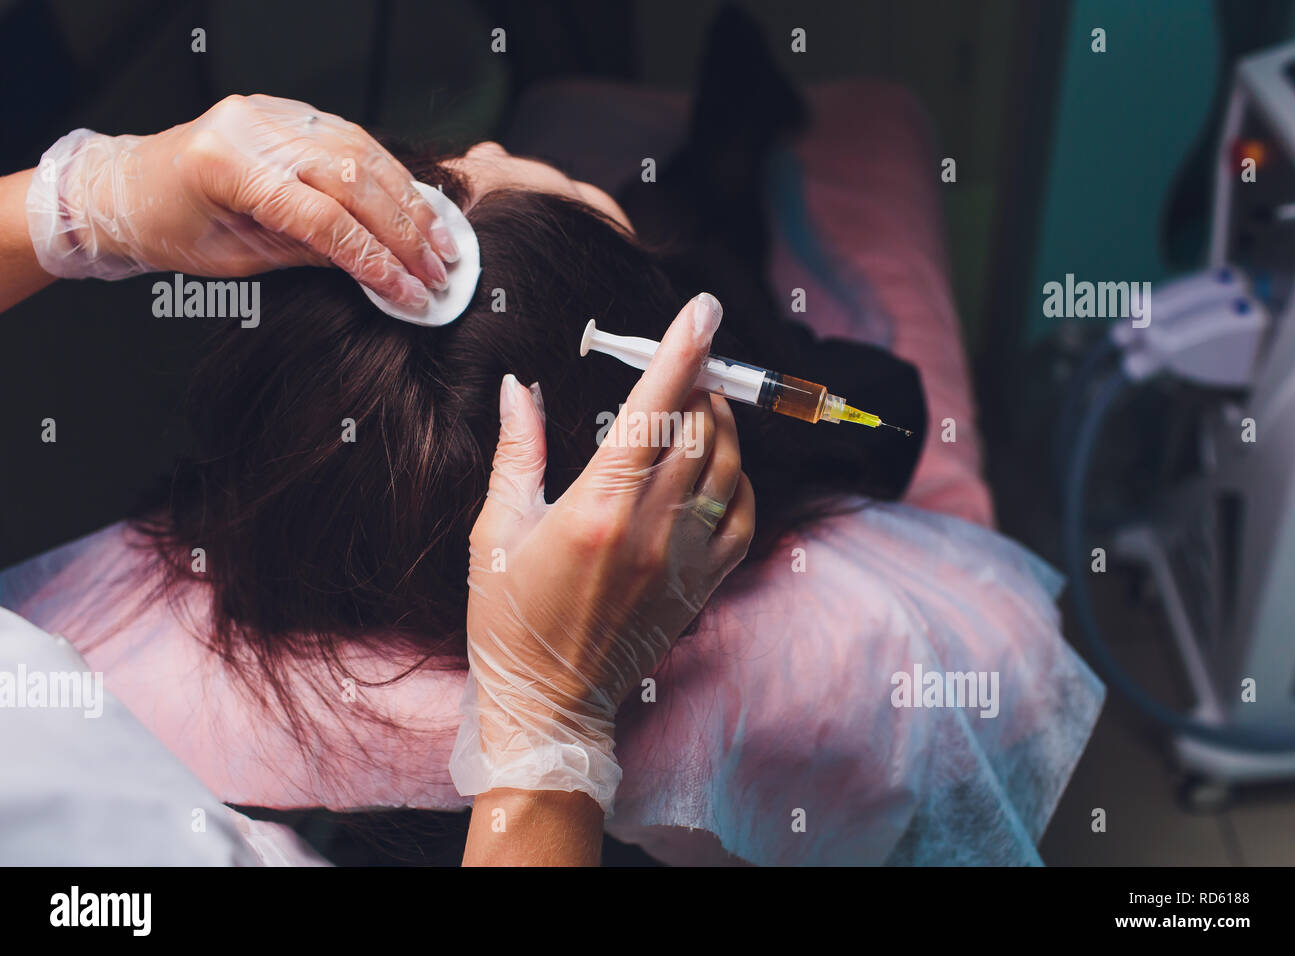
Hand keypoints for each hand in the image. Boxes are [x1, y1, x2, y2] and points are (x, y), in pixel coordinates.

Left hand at [25, 94, 455, 307]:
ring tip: (441, 242)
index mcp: (226, 168)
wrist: (128, 186)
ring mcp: (271, 111)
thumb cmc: (169, 228)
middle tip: (438, 272)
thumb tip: (375, 271)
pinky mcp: (285, 110)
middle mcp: (252, 128)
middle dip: (405, 232)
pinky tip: (416, 204)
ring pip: (363, 153)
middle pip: (353, 180)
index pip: (324, 220)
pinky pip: (353, 137)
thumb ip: (304, 256)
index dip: (376, 261)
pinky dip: (390, 174)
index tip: (409, 293)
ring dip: (410, 201)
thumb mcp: (235, 260)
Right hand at [449, 292, 754, 814]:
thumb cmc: (508, 618)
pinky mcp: (702, 587)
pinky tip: (716, 466)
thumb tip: (516, 386)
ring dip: (721, 425)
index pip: (654, 409)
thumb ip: (517, 452)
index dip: (682, 350)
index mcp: (597, 508)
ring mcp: (684, 561)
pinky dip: (739, 479)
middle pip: (699, 429)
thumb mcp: (496, 530)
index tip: (703, 308)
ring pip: (729, 468)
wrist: (549, 704)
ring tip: (699, 404)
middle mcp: (651, 530)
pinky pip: (744, 517)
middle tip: (685, 359)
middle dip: (699, 381)